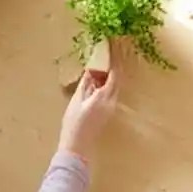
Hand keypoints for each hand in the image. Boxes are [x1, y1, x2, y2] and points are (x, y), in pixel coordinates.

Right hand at [57, 42, 124, 158]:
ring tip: (104, 59)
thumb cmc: (74, 124)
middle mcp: (112, 101)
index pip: (115, 73)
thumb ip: (86, 84)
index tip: (115, 44)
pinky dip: (106, 81)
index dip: (116, 57)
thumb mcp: (77, 100)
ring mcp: (110, 107)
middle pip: (118, 77)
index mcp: (105, 97)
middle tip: (113, 47)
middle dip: (116, 61)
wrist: (76, 147)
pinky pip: (110, 90)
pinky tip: (98, 77)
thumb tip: (91, 71)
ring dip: (110, 71)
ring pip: (114, 84)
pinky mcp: (107, 111)